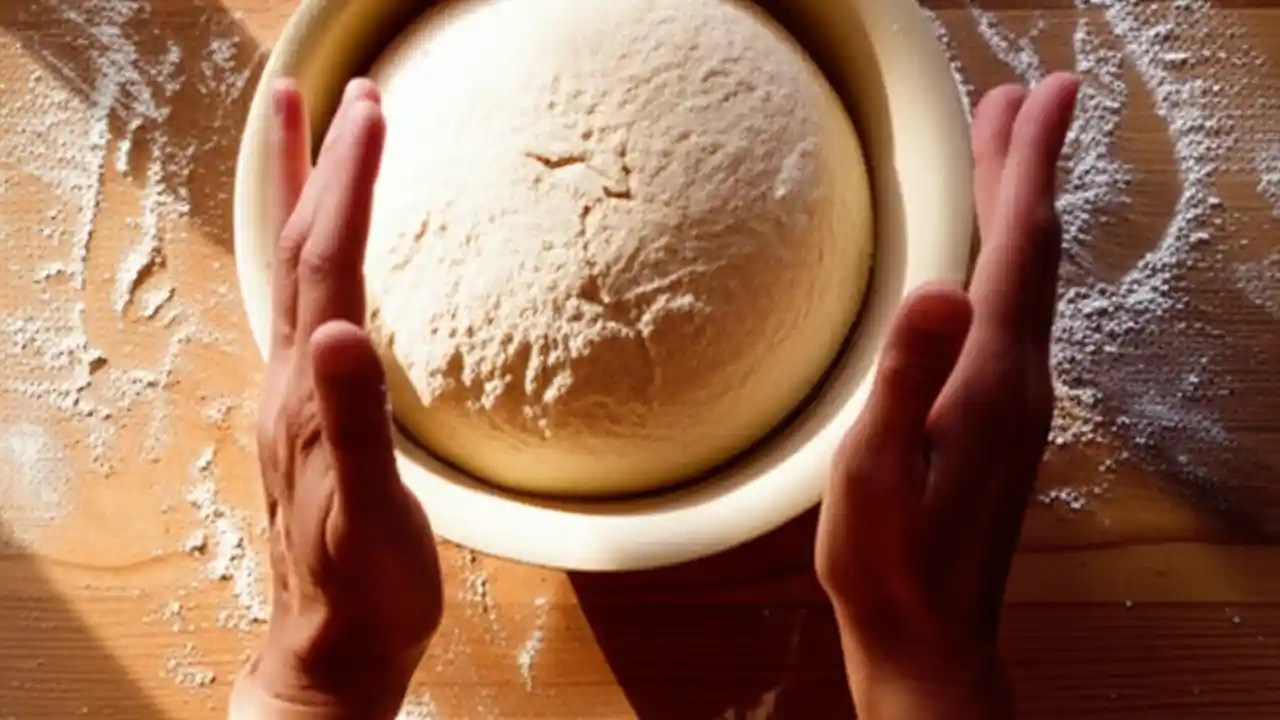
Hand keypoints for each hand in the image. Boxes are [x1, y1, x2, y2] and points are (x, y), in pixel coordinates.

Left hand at [236, 78, 442, 717]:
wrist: (335, 646)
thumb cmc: (364, 589)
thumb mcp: (370, 515)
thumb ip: (356, 425)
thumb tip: (339, 331)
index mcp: (310, 391)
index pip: (327, 264)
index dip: (347, 184)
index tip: (369, 109)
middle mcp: (295, 380)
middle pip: (298, 251)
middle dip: (316, 165)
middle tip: (335, 91)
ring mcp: (300, 395)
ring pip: (296, 275)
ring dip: (303, 200)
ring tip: (311, 142)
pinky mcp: (315, 414)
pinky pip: (309, 309)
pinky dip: (318, 257)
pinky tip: (331, 259)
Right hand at [815, 73, 1079, 718]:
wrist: (926, 638)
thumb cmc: (888, 561)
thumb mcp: (873, 471)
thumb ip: (905, 378)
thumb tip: (941, 287)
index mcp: (988, 378)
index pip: (1017, 249)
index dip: (1027, 165)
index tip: (1040, 95)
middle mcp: (1018, 379)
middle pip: (1031, 252)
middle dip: (1029, 168)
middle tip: (1027, 97)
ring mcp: (1015, 399)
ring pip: (1025, 280)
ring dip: (1020, 207)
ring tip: (1006, 154)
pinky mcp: (1000, 416)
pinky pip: (1014, 312)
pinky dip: (1008, 258)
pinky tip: (989, 259)